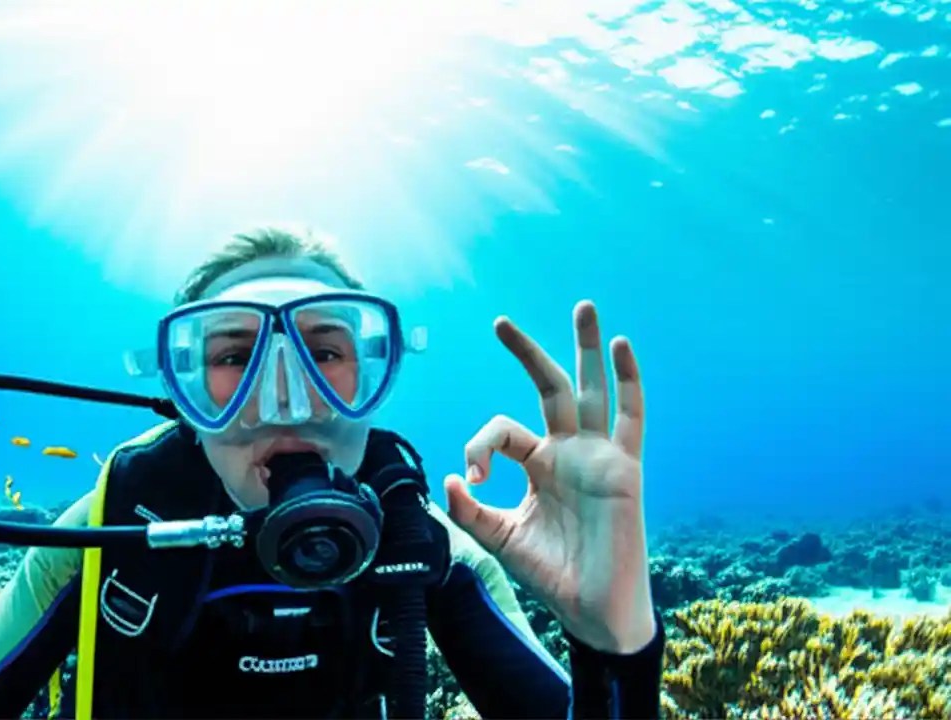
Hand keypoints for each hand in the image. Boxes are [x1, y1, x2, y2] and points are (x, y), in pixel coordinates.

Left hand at [443, 300, 655, 653]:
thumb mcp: (499, 538)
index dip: (479, 445)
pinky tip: (622, 346)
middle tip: (500, 321)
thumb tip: (447, 478)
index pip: (502, 430)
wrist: (592, 610)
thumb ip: (470, 511)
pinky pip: (631, 418)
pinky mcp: (625, 468)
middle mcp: (568, 451)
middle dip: (526, 353)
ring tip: (583, 306)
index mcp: (538, 464)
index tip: (470, 478)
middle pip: (548, 388)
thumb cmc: (552, 573)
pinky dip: (629, 381)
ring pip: (591, 390)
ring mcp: (598, 456)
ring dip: (587, 347)